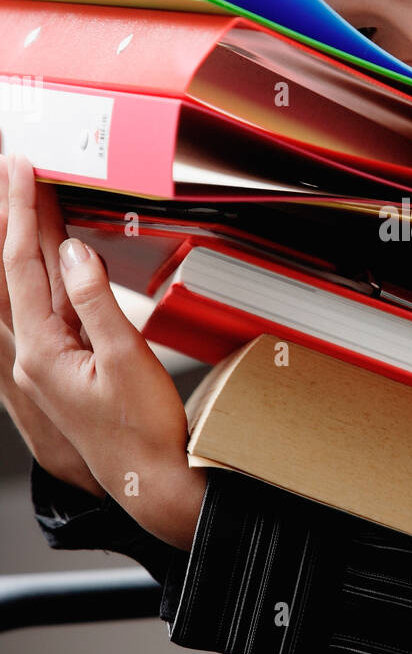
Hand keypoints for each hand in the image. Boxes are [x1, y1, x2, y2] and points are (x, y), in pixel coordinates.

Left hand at [1, 152, 205, 548]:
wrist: (152, 484)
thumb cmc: (145, 434)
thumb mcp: (127, 359)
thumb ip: (96, 300)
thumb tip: (72, 251)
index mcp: (42, 353)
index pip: (22, 266)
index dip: (21, 210)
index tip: (20, 169)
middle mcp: (35, 358)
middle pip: (19, 273)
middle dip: (17, 217)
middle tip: (16, 170)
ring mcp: (49, 365)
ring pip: (35, 289)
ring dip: (34, 243)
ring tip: (34, 199)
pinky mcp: (69, 370)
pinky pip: (55, 309)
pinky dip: (56, 274)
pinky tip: (63, 256)